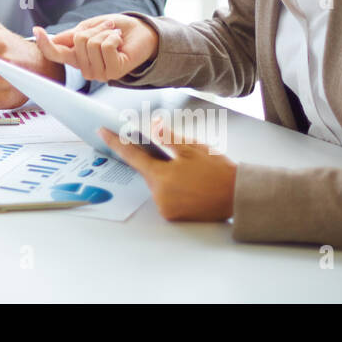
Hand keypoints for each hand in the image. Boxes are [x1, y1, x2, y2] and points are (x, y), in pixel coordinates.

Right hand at [34, 13, 158, 82]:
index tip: (36, 30)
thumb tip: (51, 39)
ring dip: (106, 32)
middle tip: (106, 28)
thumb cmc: (115, 31)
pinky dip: (113, 37)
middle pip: (77, 40)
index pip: (56, 53)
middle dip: (93, 28)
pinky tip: (120, 42)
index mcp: (77, 57)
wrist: (141, 33)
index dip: (45, 43)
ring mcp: (99, 72)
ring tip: (114, 35)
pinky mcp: (113, 71)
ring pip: (91, 43)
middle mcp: (85, 68)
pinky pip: (105, 46)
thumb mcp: (90, 28)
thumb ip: (71, 36)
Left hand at [98, 120, 236, 221]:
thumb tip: (152, 126)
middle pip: (145, 170)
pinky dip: (169, 186)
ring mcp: (166, 207)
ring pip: (155, 183)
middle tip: (169, 153)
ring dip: (162, 173)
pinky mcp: (173, 215)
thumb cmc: (219, 171)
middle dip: (152, 159)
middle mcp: (160, 195)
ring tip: (186, 170)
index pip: (131, 154)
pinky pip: (163, 195)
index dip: (115, 141)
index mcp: (161, 176)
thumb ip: (167, 137)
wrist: (239, 195)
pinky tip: (186, 181)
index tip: (102, 131)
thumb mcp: (192, 147)